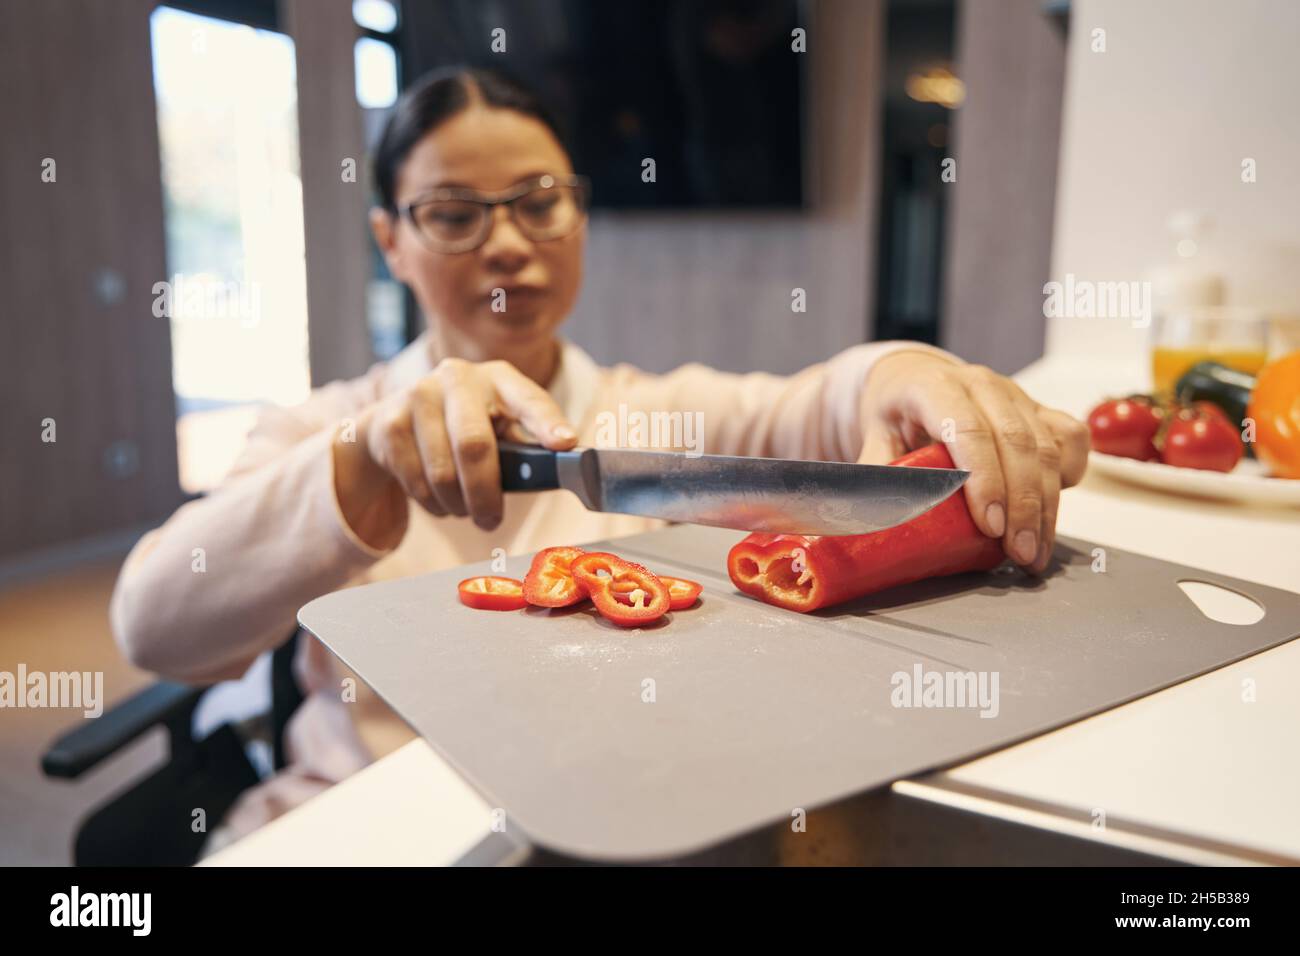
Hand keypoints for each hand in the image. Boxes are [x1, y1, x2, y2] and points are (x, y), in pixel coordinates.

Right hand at [333, 358, 578, 545]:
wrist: (396, 417)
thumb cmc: (467, 429)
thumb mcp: (501, 429)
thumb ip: (529, 450)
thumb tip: (563, 472)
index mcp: (499, 378)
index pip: (528, 399)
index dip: (547, 423)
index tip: (566, 444)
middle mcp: (458, 377)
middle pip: (474, 446)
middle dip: (485, 494)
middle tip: (491, 521)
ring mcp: (419, 395)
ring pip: (442, 473)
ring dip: (458, 504)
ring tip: (464, 508)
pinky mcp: (389, 422)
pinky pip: (416, 482)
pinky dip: (433, 504)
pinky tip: (439, 498)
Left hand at [857, 351, 1089, 572]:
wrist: (915, 377)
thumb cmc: (894, 412)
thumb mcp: (873, 437)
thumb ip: (873, 474)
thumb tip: (861, 522)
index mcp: (933, 387)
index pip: (967, 429)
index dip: (983, 478)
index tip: (989, 525)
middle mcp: (981, 384)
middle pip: (1016, 443)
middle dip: (1023, 505)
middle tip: (1020, 553)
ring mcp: (1015, 394)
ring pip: (1047, 446)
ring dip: (1047, 505)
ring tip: (1035, 552)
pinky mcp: (1039, 408)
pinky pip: (1070, 438)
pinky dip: (1070, 474)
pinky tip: (1053, 511)